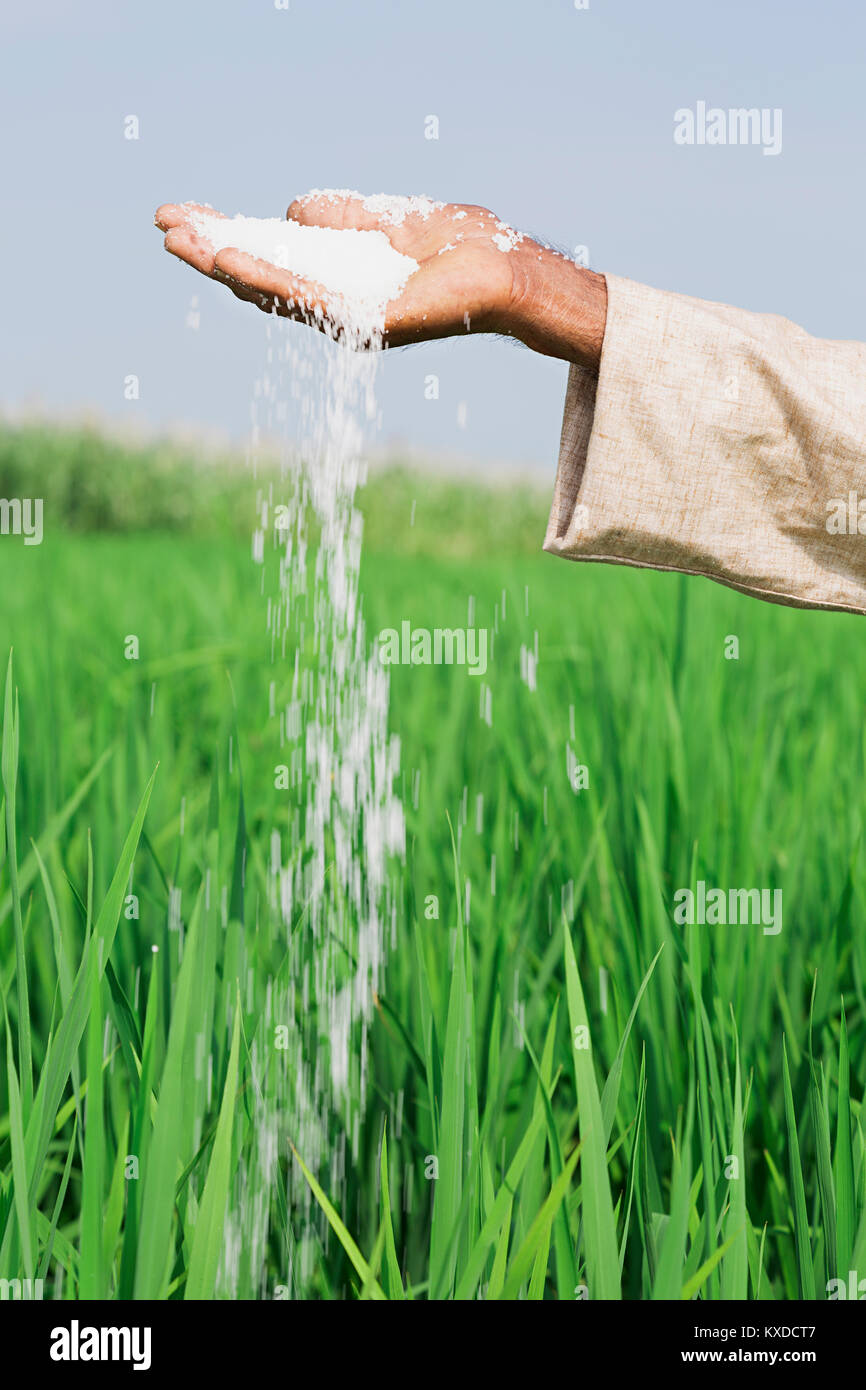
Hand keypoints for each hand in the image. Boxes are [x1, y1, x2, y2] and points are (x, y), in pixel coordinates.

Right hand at [154, 193, 605, 367]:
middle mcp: (334, 305)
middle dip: (210, 249)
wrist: (502, 270)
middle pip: (259, 276)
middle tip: (164, 226)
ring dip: (222, 262)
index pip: (270, 258)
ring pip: (270, 289)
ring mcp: (345, 318)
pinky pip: (303, 299)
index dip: (227, 236)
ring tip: (180, 240)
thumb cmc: (454, 247)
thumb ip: (334, 217)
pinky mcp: (360, 324)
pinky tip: (227, 257)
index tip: (185, 216)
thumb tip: (291, 211)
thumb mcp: (378, 220)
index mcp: (336, 281)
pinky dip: (262, 278)